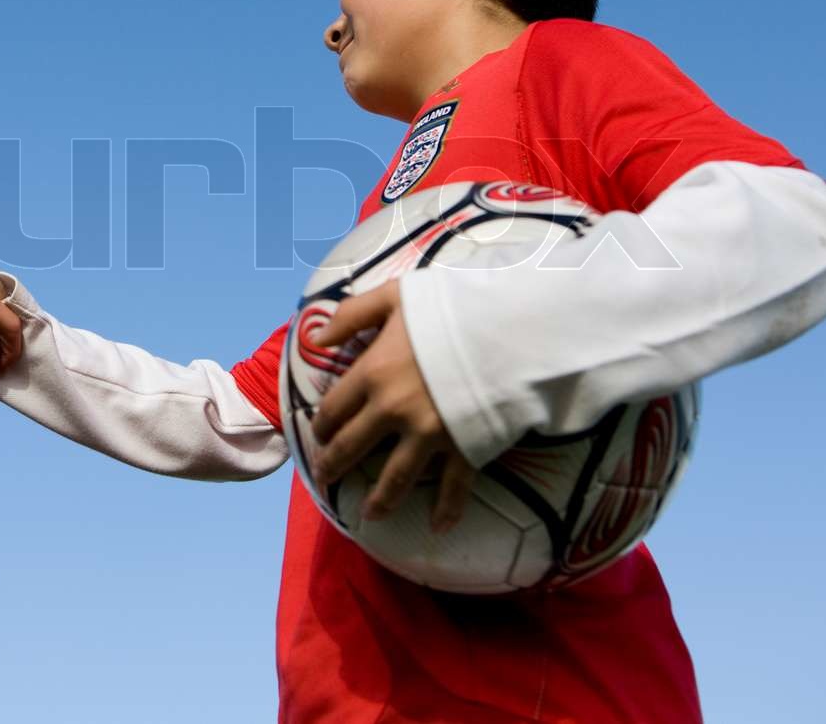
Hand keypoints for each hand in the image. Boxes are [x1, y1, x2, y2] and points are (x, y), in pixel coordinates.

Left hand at [309, 280, 475, 532]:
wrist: (508, 330)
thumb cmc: (450, 308)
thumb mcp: (394, 297)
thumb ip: (351, 315)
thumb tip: (317, 339)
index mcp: (372, 374)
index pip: (333, 409)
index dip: (321, 424)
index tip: (319, 434)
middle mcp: (392, 411)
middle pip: (351, 447)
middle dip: (334, 465)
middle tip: (326, 478)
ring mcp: (428, 435)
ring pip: (394, 478)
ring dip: (379, 499)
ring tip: (369, 515)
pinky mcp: (464, 448)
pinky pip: (453, 488)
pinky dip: (447, 510)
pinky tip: (438, 528)